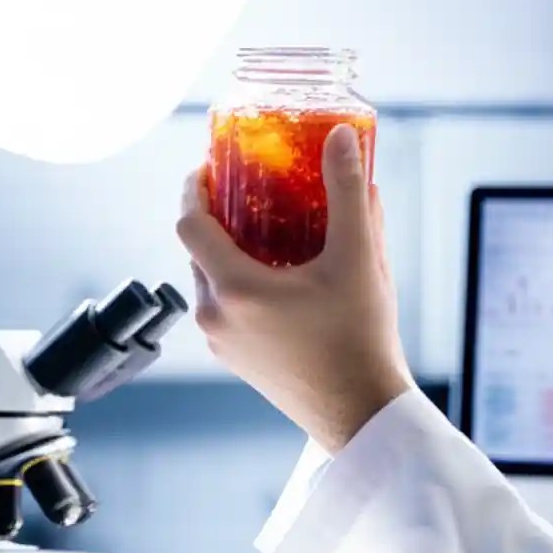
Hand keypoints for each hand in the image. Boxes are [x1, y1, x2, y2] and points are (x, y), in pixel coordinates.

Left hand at [176, 124, 414, 451]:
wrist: (363, 414)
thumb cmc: (360, 341)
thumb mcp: (358, 258)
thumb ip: (347, 191)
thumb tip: (341, 137)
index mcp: (235, 289)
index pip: (189, 222)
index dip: (197, 187)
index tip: (213, 165)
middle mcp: (217, 317)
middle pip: (198, 249)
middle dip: (219, 215)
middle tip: (250, 189)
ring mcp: (223, 344)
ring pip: (211, 280)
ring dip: (231, 250)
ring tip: (270, 230)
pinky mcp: (238, 361)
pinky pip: (226, 307)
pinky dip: (241, 281)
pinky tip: (282, 274)